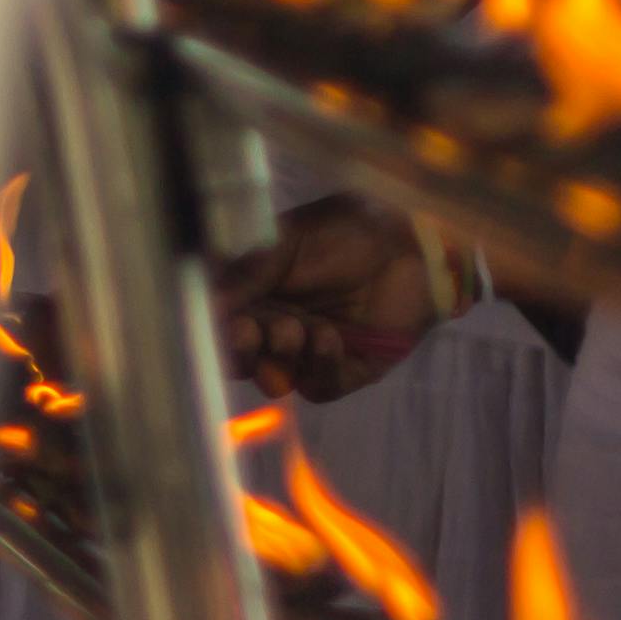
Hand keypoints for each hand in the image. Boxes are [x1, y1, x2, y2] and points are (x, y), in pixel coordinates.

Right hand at [216, 196, 440, 400]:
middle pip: (242, 361)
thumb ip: (248, 271)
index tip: (219, 319)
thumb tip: (208, 299)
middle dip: (242, 352)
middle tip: (249, 332)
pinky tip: (328, 339)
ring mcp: (312, 353)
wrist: (412, 243)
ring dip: (281, 356)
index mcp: (255, 297)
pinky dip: (319, 367)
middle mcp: (277, 328)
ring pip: (277, 379)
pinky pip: (320, 386)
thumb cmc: (348, 233)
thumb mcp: (287, 241)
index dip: (215, 330)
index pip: (221, 325)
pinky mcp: (349, 370)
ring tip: (296, 329)